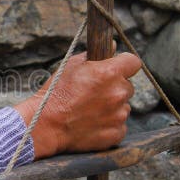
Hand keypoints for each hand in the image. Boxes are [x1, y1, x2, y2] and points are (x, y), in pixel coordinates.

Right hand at [13, 52, 141, 157]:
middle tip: (95, 93)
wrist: (46, 125)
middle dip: (115, 87)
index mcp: (109, 73)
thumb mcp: (70, 66)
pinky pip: (119, 125)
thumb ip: (94, 55)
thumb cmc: (55, 93)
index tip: (117, 68)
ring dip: (112, 106)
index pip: (133, 62)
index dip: (125, 64)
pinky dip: (109, 124)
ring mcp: (119, 115)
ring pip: (123, 106)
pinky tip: (91, 122)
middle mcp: (118, 93)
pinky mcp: (117, 133)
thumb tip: (113, 47)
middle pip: (127, 86)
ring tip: (89, 110)